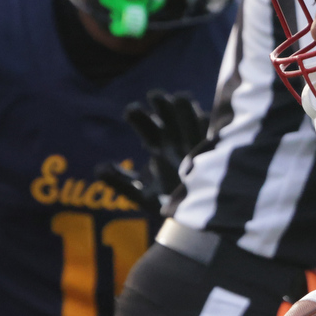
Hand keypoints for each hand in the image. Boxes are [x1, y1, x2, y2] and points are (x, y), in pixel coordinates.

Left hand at [111, 90, 208, 213]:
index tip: (132, 111)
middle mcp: (176, 140)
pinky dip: (207, 124)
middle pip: (167, 113)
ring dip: (184, 108)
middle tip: (156, 98)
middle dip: (162, 104)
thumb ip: (120, 182)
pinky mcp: (216, 148)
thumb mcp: (142, 196)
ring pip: (190, 115)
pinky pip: (212, 130)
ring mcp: (197, 142)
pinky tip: (203, 121)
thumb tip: (100, 167)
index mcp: (157, 146)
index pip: (145, 123)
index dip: (138, 115)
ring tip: (181, 100)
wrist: (199, 218)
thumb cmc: (169, 204)